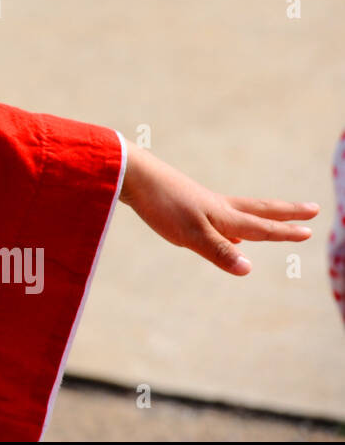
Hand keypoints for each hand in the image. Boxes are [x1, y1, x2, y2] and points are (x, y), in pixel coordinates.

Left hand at [120, 143, 317, 274]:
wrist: (131, 174)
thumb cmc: (161, 204)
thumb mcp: (190, 234)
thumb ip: (218, 251)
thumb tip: (248, 269)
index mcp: (223, 216)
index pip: (261, 227)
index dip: (285, 232)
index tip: (310, 231)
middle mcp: (217, 206)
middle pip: (259, 209)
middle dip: (286, 212)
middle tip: (312, 208)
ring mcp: (200, 202)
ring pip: (239, 210)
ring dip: (261, 216)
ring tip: (274, 223)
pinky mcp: (183, 202)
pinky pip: (217, 214)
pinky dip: (231, 224)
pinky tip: (225, 231)